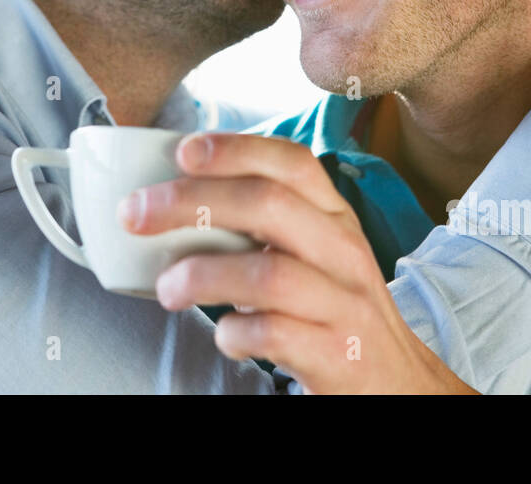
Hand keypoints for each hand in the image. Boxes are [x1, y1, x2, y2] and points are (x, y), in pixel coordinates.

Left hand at [118, 132, 475, 393]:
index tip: (183, 151)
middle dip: (191, 202)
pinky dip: (235, 333)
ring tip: (167, 289)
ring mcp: (343, 304)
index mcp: (333, 216)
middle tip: (135, 215)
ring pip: (268, 274)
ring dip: (202, 276)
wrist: (395, 381)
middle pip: (267, 205)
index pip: (291, 162)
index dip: (236, 149)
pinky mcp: (335, 354)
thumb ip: (261, 223)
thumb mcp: (314, 251)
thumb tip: (170, 199)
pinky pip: (274, 335)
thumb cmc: (333, 307)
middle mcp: (343, 251)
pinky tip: (224, 334)